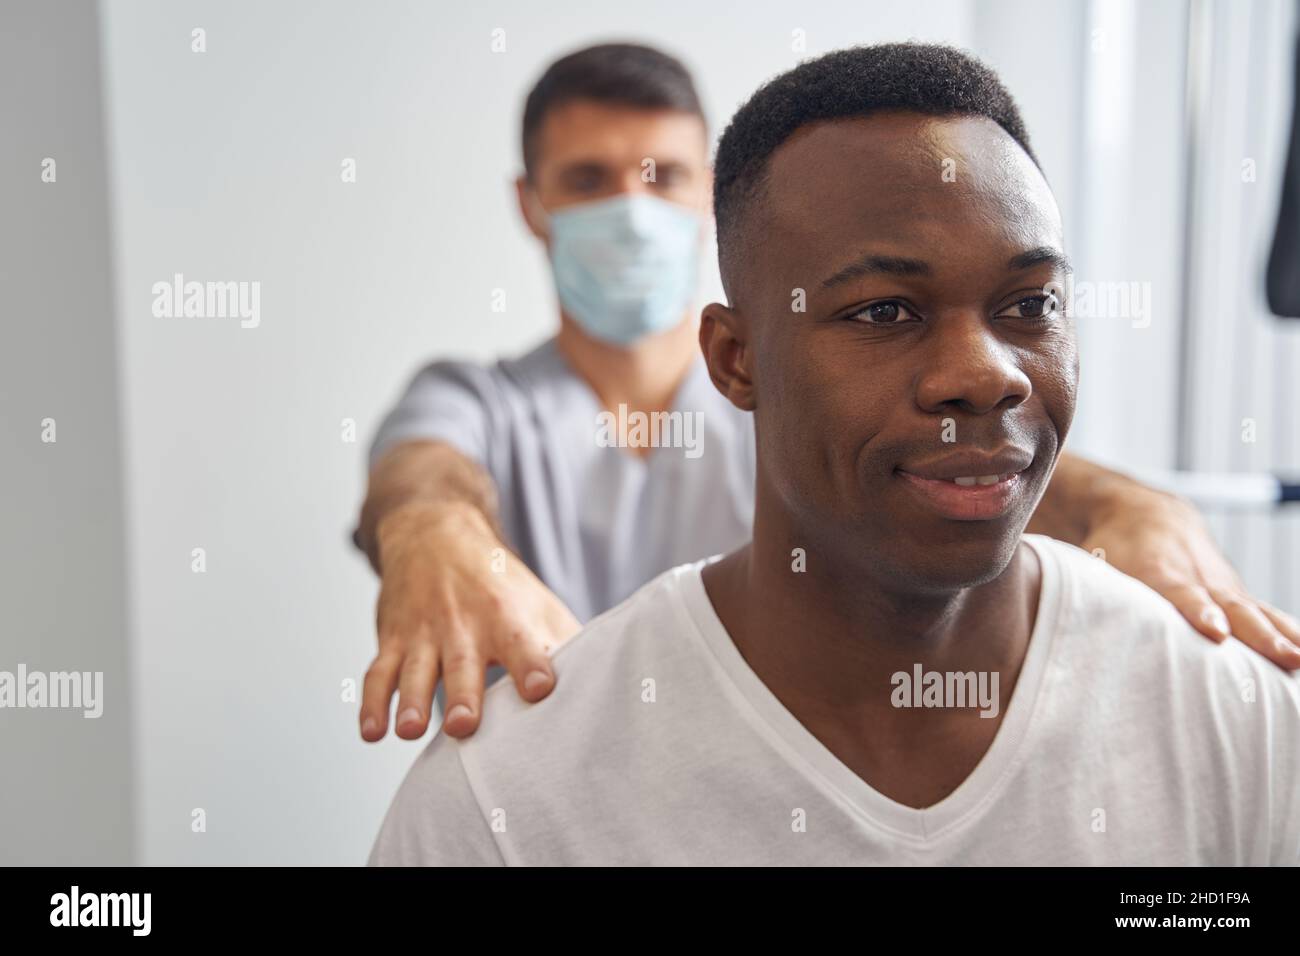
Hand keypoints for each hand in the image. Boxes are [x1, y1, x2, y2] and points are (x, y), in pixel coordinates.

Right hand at [360, 500, 580, 741]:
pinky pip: (379, 672)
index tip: (541, 689)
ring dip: (410, 700)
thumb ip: (566, 642)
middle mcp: (464, 623)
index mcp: (508, 615)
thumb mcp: (536, 601)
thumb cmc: (497, 581)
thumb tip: (611, 679)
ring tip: (408, 730)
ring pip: (414, 669)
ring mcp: (424, 631)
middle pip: (463, 663)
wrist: (433, 532)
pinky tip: (371, 731)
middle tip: (463, 725)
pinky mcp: (393, 639)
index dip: (533, 665)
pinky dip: (371, 702)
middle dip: (463, 694)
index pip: (524, 643)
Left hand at [1082, 485, 1299, 669]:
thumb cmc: (1112, 548)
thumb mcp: (1097, 565)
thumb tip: (1069, 635)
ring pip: (1255, 611)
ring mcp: (1221, 585)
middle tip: (1283, 657)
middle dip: (1256, 634)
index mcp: (1159, 569)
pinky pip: (1266, 613)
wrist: (1144, 513)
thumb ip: (1091, 596)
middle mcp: (1199, 576)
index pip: (1182, 593)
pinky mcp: (1234, 594)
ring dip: (1280, 636)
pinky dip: (1288, 630)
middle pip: (1231, 607)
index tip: (1215, 633)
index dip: (1198, 612)